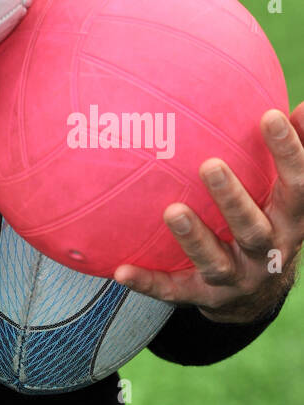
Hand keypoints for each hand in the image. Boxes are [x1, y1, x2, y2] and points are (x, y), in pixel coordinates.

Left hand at [113, 104, 303, 322]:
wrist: (257, 294)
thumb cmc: (269, 217)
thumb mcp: (287, 191)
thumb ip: (296, 149)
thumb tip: (303, 106)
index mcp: (291, 221)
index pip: (297, 186)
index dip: (288, 153)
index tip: (269, 115)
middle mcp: (267, 252)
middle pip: (253, 228)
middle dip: (233, 199)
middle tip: (210, 165)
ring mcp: (236, 278)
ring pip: (214, 261)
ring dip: (193, 238)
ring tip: (172, 210)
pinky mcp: (204, 298)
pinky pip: (173, 290)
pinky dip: (148, 283)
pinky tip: (119, 271)